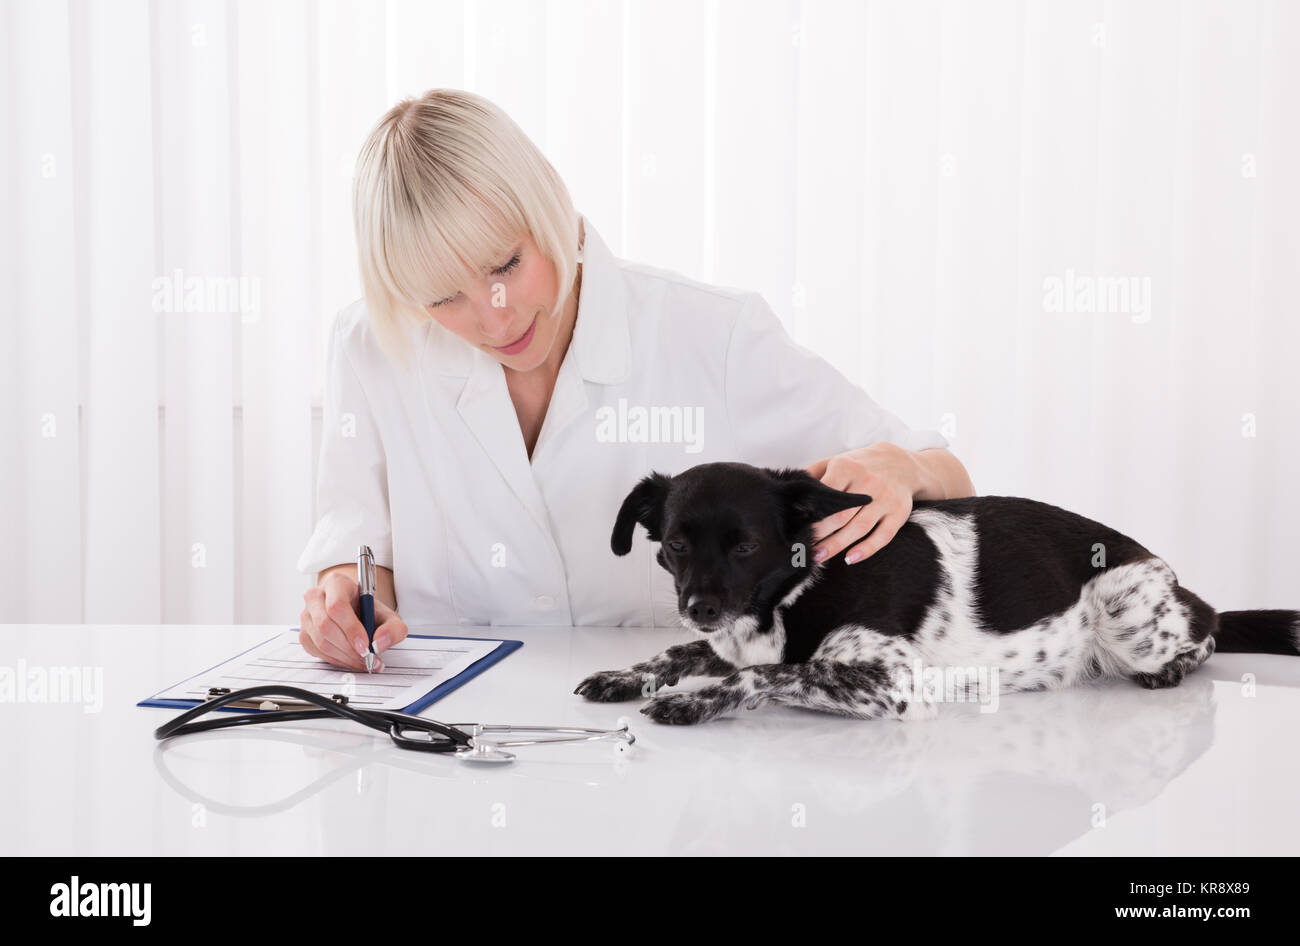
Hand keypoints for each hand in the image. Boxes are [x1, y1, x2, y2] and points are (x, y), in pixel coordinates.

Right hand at [300, 572, 408, 669]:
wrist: (356, 612)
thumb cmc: (369, 611)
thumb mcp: (389, 616)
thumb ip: (393, 628)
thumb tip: (379, 644)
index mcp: (336, 583)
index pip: (337, 606)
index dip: (351, 629)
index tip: (366, 646)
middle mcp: (316, 596)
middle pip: (326, 625)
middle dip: (349, 648)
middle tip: (367, 658)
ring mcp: (306, 615)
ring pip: (320, 641)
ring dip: (344, 657)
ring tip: (362, 661)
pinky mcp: (304, 633)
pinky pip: (316, 651)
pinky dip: (335, 660)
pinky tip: (350, 660)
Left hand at [803, 442, 918, 564]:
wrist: (901, 463)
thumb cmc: (860, 465)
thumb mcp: (837, 460)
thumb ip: (813, 472)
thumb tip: (789, 488)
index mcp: (848, 468)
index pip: (827, 494)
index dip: (812, 513)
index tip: (798, 526)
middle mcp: (868, 483)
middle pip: (841, 515)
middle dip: (821, 534)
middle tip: (804, 549)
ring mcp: (885, 499)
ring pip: (859, 528)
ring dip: (838, 545)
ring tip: (819, 557)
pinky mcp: (899, 513)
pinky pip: (883, 535)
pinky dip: (867, 549)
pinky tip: (850, 558)